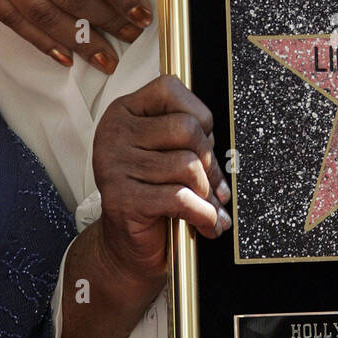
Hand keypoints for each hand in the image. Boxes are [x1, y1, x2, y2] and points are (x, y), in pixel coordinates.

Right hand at [93, 76, 230, 283]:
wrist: (129, 248)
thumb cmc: (153, 196)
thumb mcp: (166, 154)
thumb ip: (186, 136)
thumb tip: (222, 143)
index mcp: (125, 113)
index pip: (169, 89)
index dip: (199, 114)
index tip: (204, 140)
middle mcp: (114, 134)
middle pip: (187, 128)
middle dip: (211, 161)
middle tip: (216, 186)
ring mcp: (114, 166)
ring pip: (187, 165)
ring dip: (208, 192)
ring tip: (209, 206)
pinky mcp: (122, 199)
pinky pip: (180, 198)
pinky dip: (203, 214)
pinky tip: (206, 223)